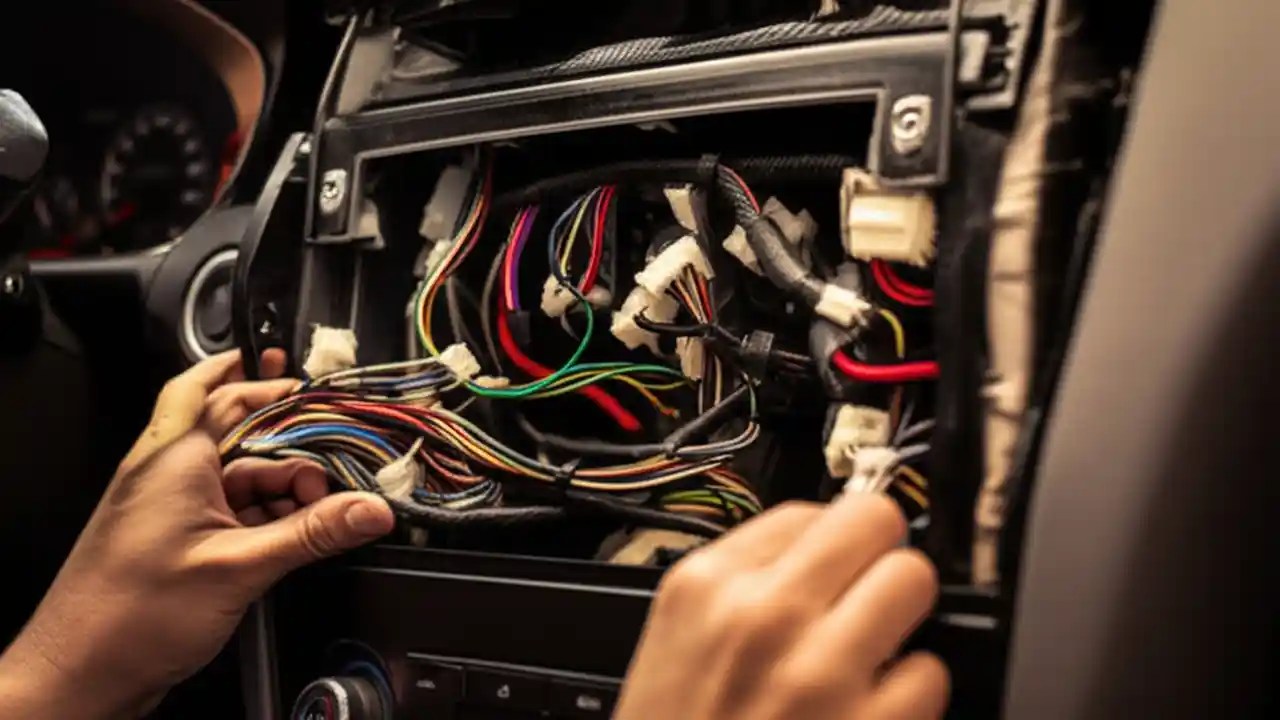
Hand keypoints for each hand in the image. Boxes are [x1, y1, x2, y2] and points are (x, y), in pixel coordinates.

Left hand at [0, 350, 395, 718]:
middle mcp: (169, 470)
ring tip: (322, 512)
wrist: (82, 674)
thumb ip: (313, 533)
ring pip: (243, 472)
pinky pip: (233, 506)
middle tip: (336, 462)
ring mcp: (173, 502)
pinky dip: (268, 515)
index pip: (224, 390)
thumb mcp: (240, 567)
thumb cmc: (130, 618)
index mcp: (173, 456)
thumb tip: (370, 509)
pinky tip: (297, 532)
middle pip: (242, 431)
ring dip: (284, 487)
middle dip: (291, 445)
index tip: (321, 394)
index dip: (272, 385)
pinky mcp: (179, 534)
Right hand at [615, 494, 946, 719]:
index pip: (807, 510)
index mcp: (705, 588)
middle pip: (872, 520)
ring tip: (871, 655)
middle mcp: (763, 615)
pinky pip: (930, 672)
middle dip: (877, 556)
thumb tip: (818, 555)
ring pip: (913, 581)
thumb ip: (741, 591)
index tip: (832, 565)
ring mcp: (819, 670)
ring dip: (900, 620)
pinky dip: (912, 695)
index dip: (827, 543)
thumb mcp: (676, 648)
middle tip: (867, 594)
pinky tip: (871, 713)